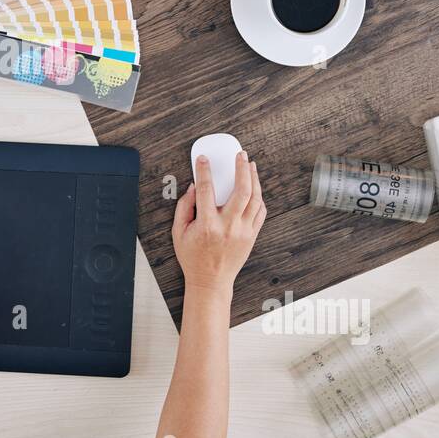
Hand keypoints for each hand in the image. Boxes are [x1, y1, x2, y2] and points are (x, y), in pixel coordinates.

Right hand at [172, 152, 265, 297]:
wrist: (211, 281)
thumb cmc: (193, 258)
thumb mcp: (178, 233)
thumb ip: (184, 207)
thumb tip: (193, 187)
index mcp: (207, 225)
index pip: (206, 190)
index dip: (204, 171)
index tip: (203, 159)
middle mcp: (228, 226)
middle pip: (241, 191)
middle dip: (241, 169)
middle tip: (240, 156)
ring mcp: (243, 231)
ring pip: (255, 199)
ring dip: (254, 179)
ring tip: (250, 166)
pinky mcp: (252, 236)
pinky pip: (260, 212)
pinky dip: (259, 197)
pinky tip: (255, 188)